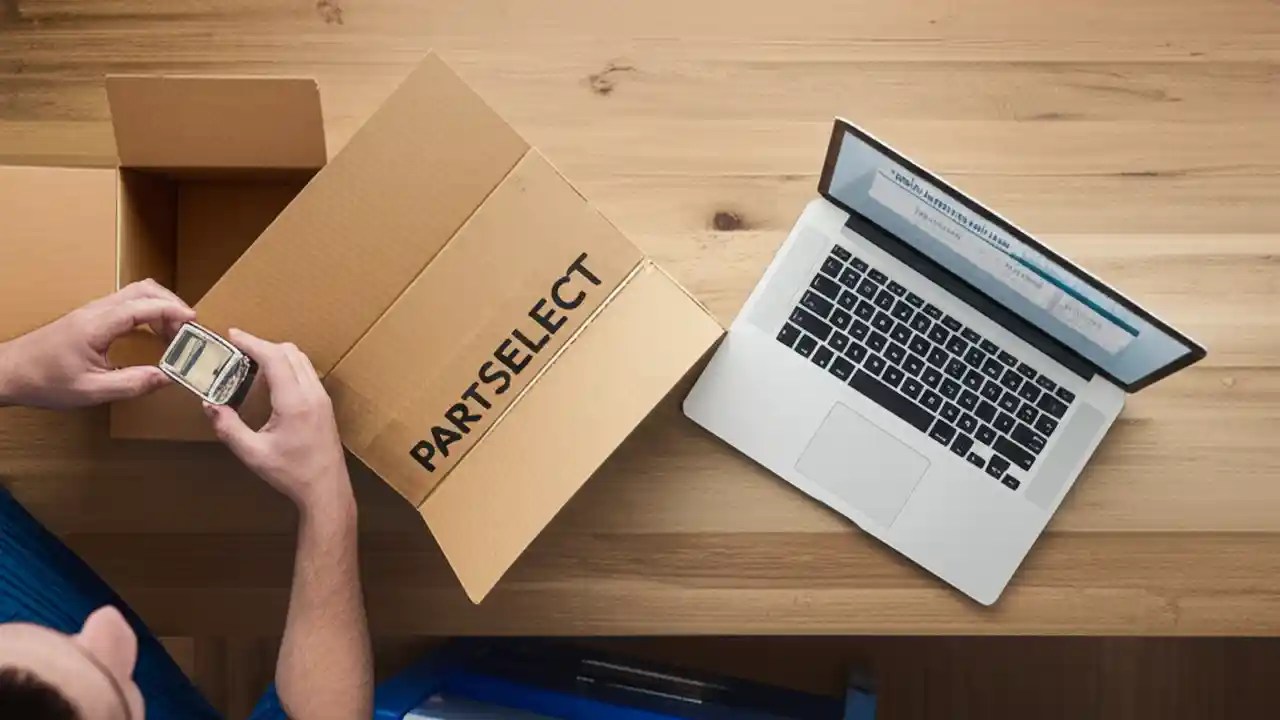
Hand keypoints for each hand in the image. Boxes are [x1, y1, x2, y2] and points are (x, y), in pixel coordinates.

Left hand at [0, 280, 194, 408]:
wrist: (9, 373)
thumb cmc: (43, 381)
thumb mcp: (91, 390)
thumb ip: (133, 383)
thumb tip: (167, 377)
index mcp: (97, 325)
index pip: (143, 306)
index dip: (172, 311)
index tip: (194, 322)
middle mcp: (96, 311)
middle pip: (143, 290)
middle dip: (172, 304)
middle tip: (190, 327)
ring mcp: (92, 311)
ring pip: (135, 294)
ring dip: (160, 307)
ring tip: (176, 332)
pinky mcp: (89, 318)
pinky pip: (126, 304)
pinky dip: (147, 312)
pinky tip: (153, 333)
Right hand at [203, 329, 351, 513]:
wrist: (326, 489)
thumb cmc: (291, 474)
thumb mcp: (252, 454)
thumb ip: (228, 427)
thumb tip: (209, 404)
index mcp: (295, 402)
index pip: (274, 358)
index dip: (252, 342)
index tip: (232, 335)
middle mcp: (312, 393)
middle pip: (289, 352)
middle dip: (262, 345)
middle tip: (237, 350)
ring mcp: (322, 397)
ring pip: (301, 359)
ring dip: (277, 354)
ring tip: (251, 363)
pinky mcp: (325, 404)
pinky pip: (307, 372)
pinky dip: (288, 365)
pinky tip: (272, 380)